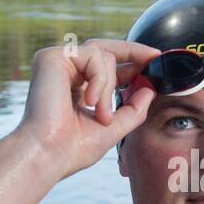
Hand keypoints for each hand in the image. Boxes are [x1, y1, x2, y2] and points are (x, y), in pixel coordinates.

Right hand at [17, 38, 158, 178]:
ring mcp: (57, 63)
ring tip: (102, 115)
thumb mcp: (113, 127)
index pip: (106, 66)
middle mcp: (65, 72)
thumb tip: (150, 89)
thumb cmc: (73, 149)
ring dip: (110, 87)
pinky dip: (100, 80)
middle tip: (154, 57)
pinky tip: (91, 102)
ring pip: (103, 56)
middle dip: (133, 52)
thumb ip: (133, 109)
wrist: (49, 155)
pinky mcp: (51, 57)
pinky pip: (93, 56)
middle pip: (104, 48)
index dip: (131, 62)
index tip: (154, 62)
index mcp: (76, 87)